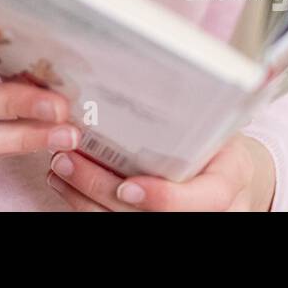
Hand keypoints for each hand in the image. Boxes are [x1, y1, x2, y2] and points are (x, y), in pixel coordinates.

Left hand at [46, 133, 276, 210]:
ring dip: (84, 197)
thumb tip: (159, 66)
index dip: (163, 198)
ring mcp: (177, 219)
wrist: (228, 176)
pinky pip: (112, 218)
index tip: (127, 187)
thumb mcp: (221, 123)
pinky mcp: (148, 217)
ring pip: (123, 221)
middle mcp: (206, 211)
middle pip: (147, 215)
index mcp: (226, 183)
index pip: (201, 201)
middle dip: (101, 189)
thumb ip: (196, 111)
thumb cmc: (220, 142)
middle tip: (68, 160)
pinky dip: (85, 203)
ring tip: (59, 166)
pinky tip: (64, 182)